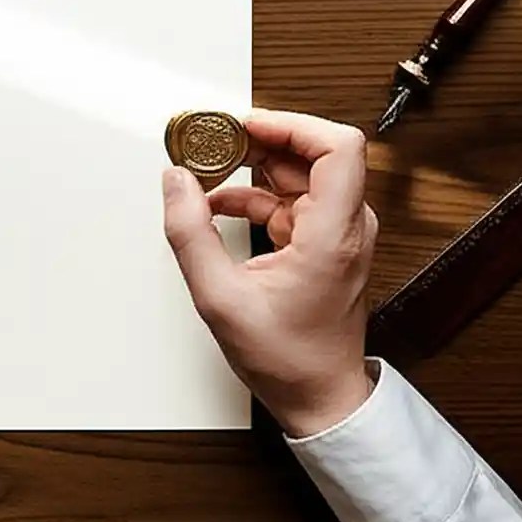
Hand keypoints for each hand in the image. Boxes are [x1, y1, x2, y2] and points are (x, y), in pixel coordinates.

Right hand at [161, 110, 377, 436]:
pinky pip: (290, 200)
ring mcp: (337, 234)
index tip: (245, 125)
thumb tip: (175, 183)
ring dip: (253, 166)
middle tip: (214, 140)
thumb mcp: (220, 298)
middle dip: (260, 139)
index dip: (290, 124)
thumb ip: (191, 233)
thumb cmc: (289, 360)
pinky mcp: (323, 243)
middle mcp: (345, 227)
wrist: (319, 397)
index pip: (337, 146)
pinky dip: (254, 194)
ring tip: (208, 168)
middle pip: (313, 152)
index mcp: (334, 234)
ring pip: (299, 174)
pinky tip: (218, 204)